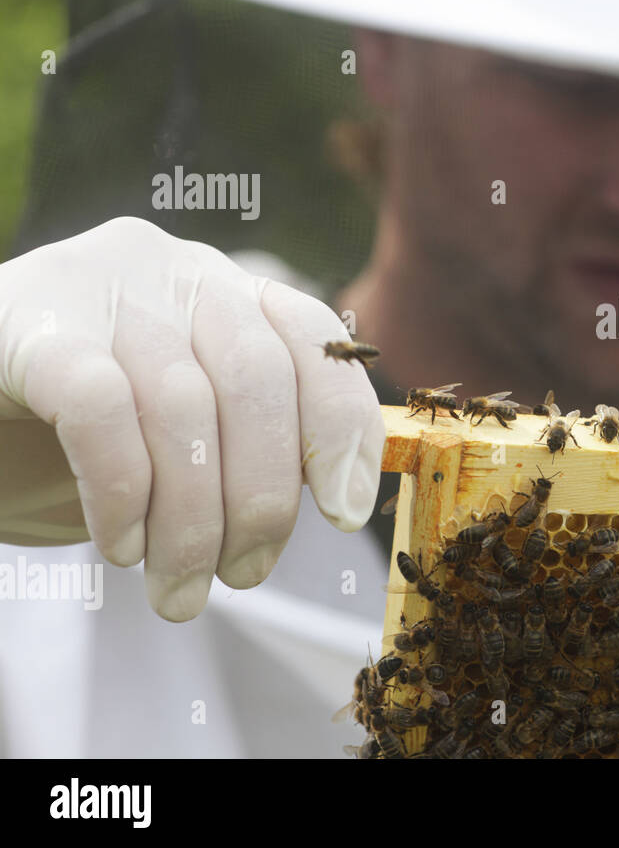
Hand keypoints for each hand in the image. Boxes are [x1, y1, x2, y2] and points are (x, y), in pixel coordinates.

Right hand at [0, 217, 383, 620]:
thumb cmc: (82, 435)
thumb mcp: (188, 432)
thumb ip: (256, 443)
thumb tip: (341, 499)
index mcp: (227, 291)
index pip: (315, 341)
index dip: (342, 426)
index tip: (347, 514)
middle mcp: (174, 270)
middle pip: (258, 376)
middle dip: (264, 495)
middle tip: (245, 574)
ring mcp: (100, 286)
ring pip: (182, 405)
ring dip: (191, 519)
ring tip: (179, 587)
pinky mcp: (29, 324)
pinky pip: (101, 410)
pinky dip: (125, 490)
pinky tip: (123, 544)